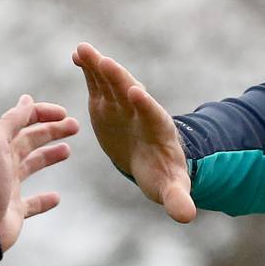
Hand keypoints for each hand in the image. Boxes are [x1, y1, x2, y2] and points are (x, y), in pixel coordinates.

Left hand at [0, 94, 79, 252]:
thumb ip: (11, 121)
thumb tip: (27, 99)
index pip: (22, 122)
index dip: (42, 114)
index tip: (64, 114)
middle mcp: (2, 163)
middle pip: (30, 141)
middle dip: (52, 131)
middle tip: (75, 126)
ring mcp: (9, 187)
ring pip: (32, 166)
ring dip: (49, 156)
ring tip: (67, 151)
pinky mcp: (15, 210)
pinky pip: (32, 203)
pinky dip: (45, 200)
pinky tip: (56, 197)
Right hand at [71, 42, 195, 222]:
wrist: (151, 162)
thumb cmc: (163, 177)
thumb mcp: (171, 189)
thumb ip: (178, 199)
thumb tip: (187, 216)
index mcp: (159, 132)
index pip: (153, 115)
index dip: (146, 105)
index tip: (137, 92)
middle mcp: (141, 112)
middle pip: (130, 92)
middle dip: (119, 78)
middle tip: (107, 62)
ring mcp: (123, 105)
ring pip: (111, 82)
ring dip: (98, 66)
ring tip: (83, 49)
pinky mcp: (107, 103)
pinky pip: (98, 83)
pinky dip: (89, 68)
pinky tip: (77, 54)